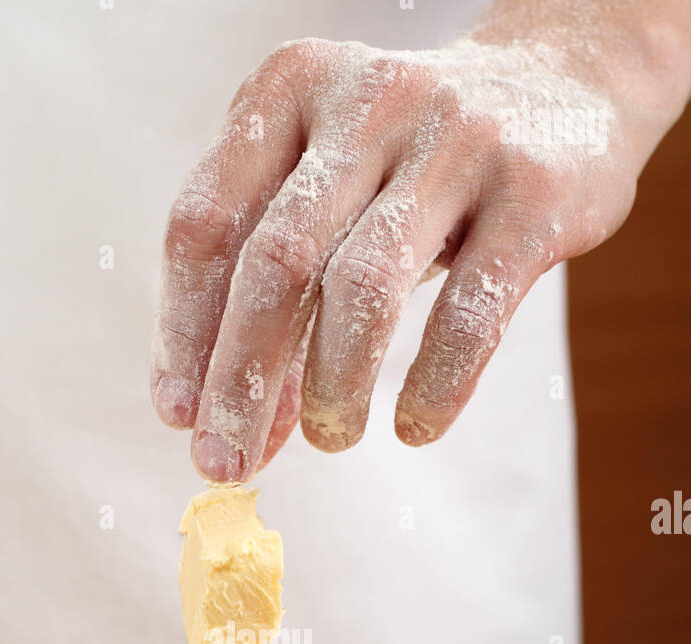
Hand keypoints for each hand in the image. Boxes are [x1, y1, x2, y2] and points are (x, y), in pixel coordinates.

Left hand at [151, 18, 689, 480]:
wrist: (569, 81)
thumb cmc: (414, 161)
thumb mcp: (330, 189)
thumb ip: (278, 294)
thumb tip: (236, 428)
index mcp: (289, 91)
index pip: (207, 222)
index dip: (183, 331)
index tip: (176, 415)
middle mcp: (366, 103)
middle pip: (276, 262)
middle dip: (240, 380)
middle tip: (226, 461)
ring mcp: (454, 142)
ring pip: (363, 287)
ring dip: (332, 388)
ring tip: (330, 440)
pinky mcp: (532, 194)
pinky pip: (469, 315)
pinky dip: (433, 388)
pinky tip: (413, 428)